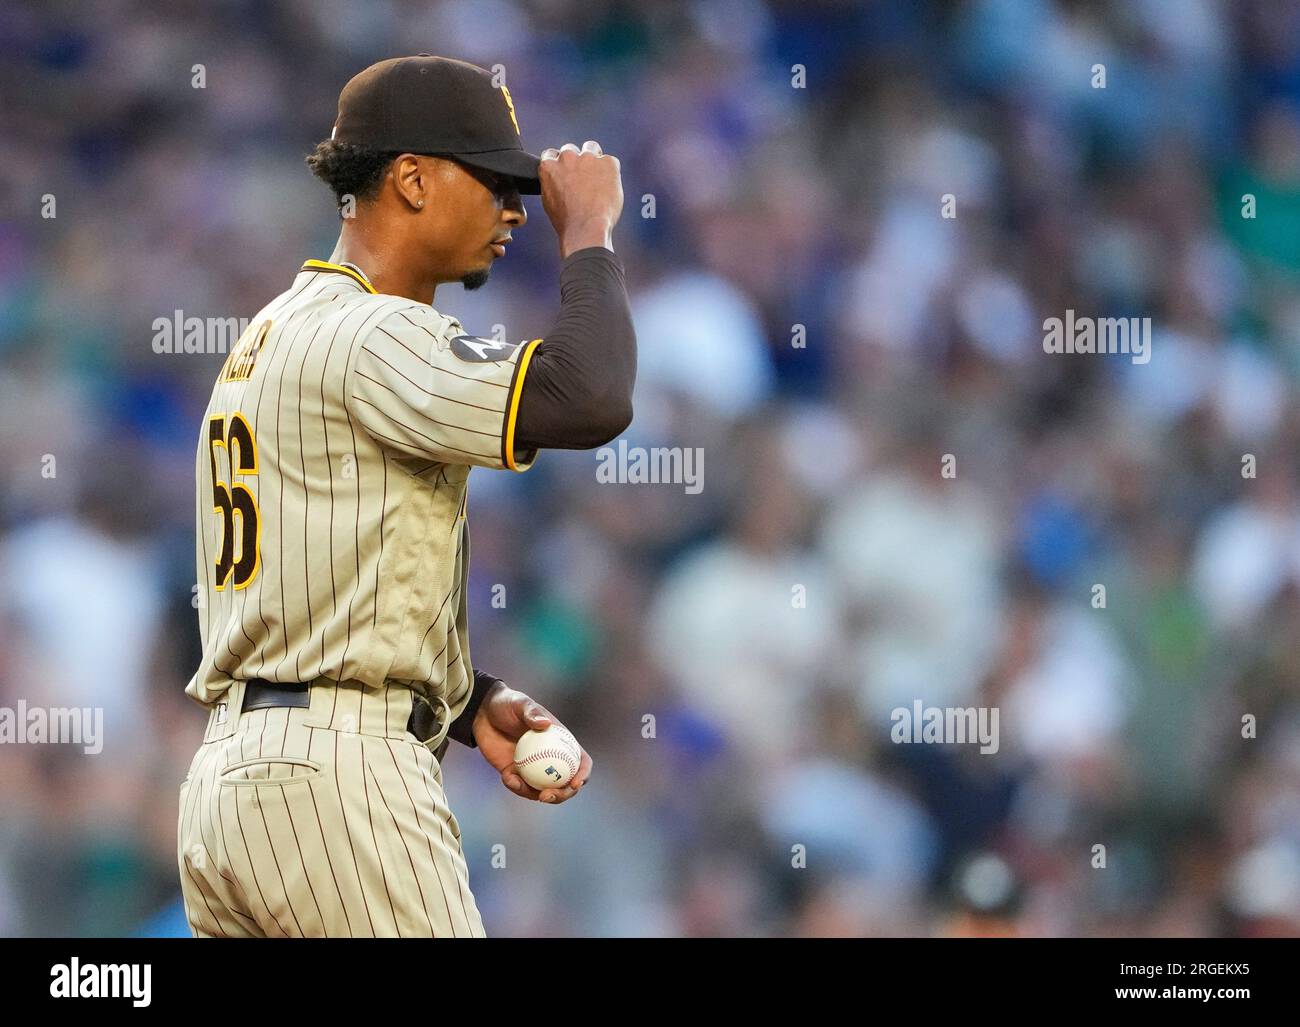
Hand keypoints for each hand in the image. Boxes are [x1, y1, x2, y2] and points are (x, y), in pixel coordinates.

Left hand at [471, 681, 592, 803]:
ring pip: (543, 791)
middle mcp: (551, 758)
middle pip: (565, 783)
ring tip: (521, 787)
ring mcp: (533, 768)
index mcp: (560, 742)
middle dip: (561, 795)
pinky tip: (507, 778)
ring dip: (536, 796)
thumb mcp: (520, 703)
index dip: (583, 774)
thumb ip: (532, 713)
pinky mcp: (515, 773)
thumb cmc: (507, 703)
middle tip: (547, 796)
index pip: (580, 761)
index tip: (576, 783)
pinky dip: (515, 787)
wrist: (482, 712)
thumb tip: (545, 724)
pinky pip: (519, 787)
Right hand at [538, 140, 622, 256]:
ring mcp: (588, 158)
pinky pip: (610, 161)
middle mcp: (567, 157)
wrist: (586, 228)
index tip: (567, 173)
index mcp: (549, 166)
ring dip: (593, 160)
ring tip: (597, 181)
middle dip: (576, 162)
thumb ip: (552, 183)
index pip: (552, 154)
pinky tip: (608, 187)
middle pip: (571, 150)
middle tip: (583, 180)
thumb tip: (558, 181)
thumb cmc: (568, 221)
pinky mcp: (608, 162)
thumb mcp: (549, 201)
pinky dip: (610, 172)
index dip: (561, 165)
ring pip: (591, 149)